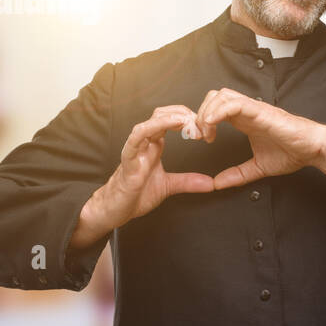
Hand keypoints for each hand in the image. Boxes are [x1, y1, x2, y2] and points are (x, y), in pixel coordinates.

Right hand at [70, 106, 214, 248]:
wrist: (114, 211)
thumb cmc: (135, 195)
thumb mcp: (168, 186)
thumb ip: (188, 182)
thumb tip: (210, 183)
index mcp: (153, 146)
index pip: (169, 121)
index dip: (187, 118)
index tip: (204, 125)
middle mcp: (144, 145)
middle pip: (160, 116)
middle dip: (181, 114)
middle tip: (200, 122)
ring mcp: (135, 151)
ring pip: (147, 124)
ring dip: (167, 119)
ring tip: (185, 119)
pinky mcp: (128, 161)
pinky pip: (134, 140)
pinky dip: (149, 129)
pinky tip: (163, 126)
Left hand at [193, 88, 325, 188]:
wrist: (313, 148)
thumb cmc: (293, 152)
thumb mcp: (257, 167)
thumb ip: (237, 174)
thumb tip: (218, 184)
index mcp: (244, 120)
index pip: (215, 108)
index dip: (202, 120)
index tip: (199, 139)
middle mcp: (246, 111)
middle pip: (213, 97)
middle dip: (200, 113)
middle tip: (198, 135)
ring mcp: (253, 108)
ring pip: (220, 95)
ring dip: (207, 112)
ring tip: (206, 133)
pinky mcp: (260, 111)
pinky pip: (233, 104)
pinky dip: (218, 112)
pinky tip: (212, 127)